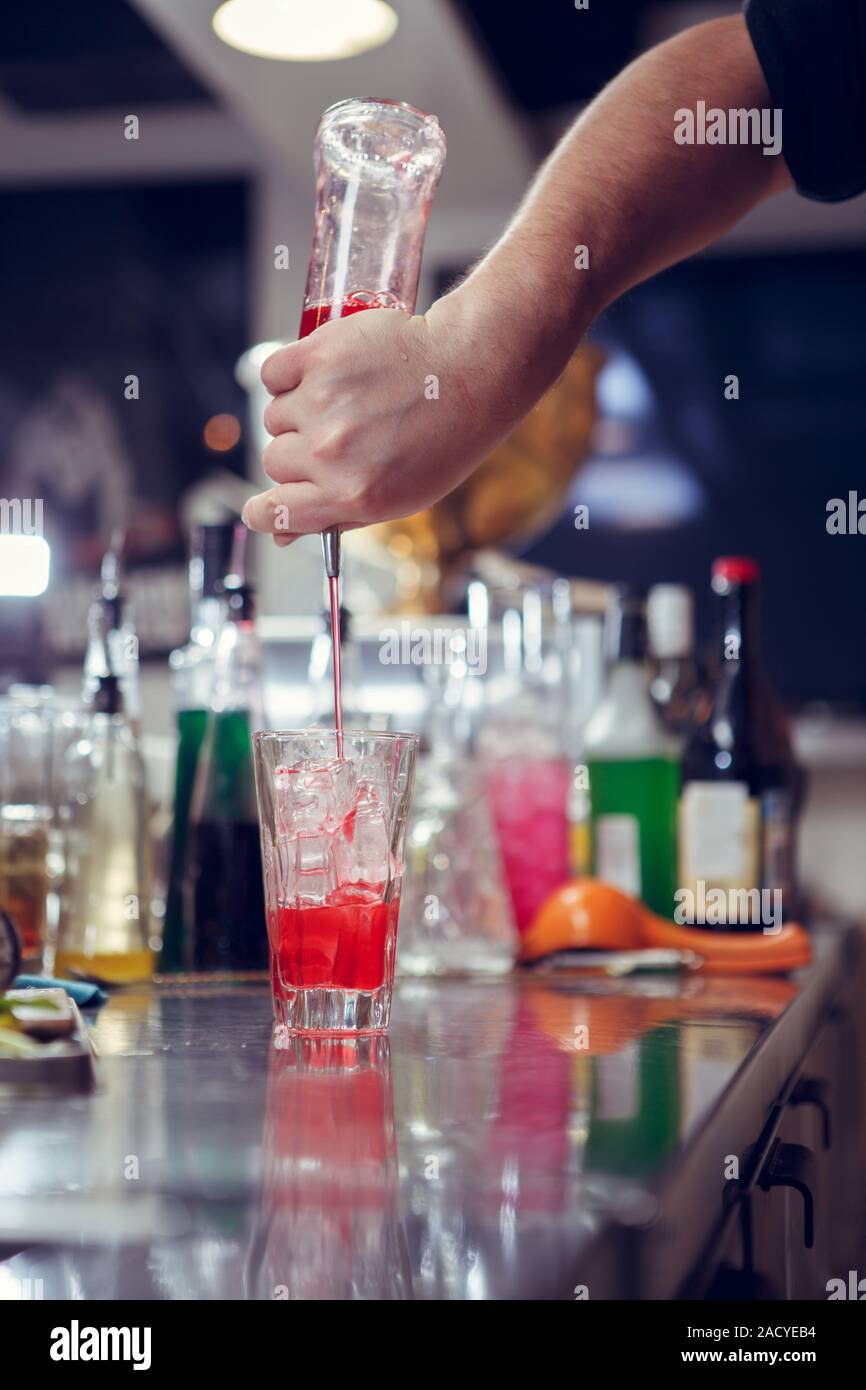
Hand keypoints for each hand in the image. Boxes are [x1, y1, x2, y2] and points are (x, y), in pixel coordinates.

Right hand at [242, 290, 543, 543]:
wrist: (468, 372)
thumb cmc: (439, 441)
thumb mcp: (397, 498)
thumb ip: (335, 516)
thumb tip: (280, 536)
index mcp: (351, 495)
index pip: (271, 514)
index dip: (264, 512)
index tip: (267, 506)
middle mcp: (331, 453)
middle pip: (273, 462)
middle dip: (299, 455)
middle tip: (341, 438)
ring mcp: (321, 402)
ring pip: (274, 418)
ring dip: (298, 412)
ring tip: (345, 404)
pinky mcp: (318, 356)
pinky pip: (273, 374)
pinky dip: (289, 374)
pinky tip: (324, 377)